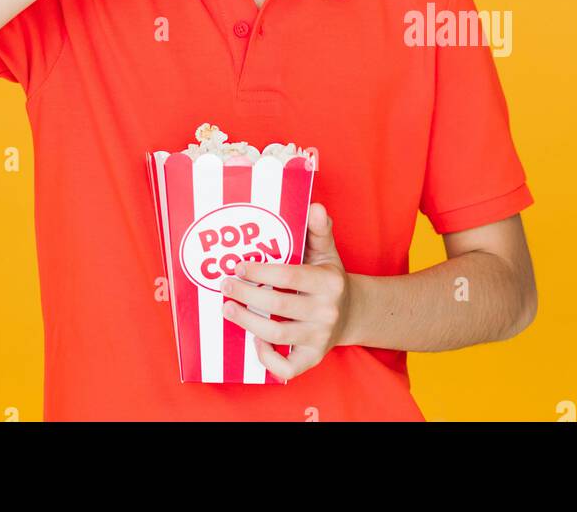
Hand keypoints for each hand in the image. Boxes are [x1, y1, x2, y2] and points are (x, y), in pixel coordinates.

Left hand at [219, 202, 351, 379]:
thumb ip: (319, 228)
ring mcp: (319, 338)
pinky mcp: (313, 359)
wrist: (351, 313)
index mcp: (329, 282)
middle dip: (246, 294)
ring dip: (247, 322)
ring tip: (228, 307)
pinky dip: (267, 358)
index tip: (238, 266)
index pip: (289, 276)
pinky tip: (254, 341)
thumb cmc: (328, 277)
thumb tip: (314, 206)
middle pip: (278, 305)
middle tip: (225, 284)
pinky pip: (287, 368)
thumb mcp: (327, 250)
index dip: (261, 272)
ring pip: (277, 335)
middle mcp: (326, 311)